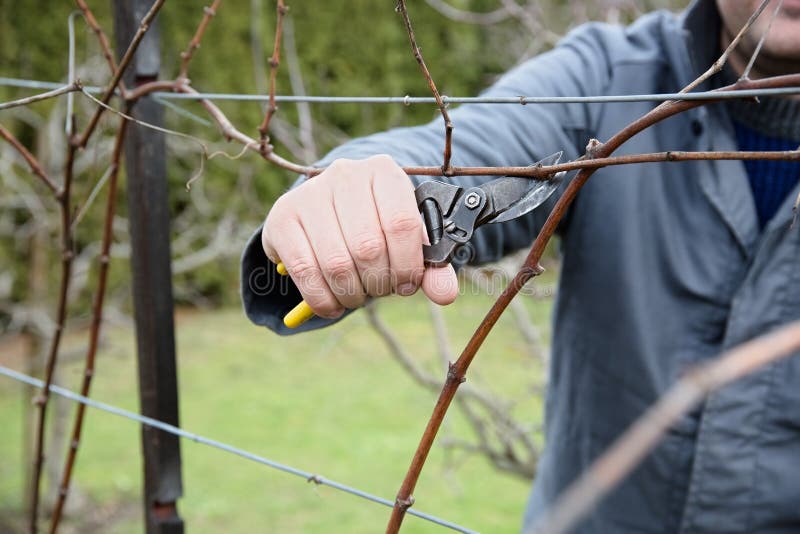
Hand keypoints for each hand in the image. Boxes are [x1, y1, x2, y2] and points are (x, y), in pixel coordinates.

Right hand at [261, 155, 458, 318]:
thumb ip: (431, 266)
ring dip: (351, 295)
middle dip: (378, 283)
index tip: (407, 285)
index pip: (402, 224)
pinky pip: (304, 271)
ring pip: (336, 263)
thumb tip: (446, 295)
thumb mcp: (408, 239)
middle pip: (368, 247)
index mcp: (384, 172)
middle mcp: (346, 175)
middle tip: (380, 291)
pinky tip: (333, 304)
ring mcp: (310, 194)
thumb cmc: (375, 226)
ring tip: (357, 297)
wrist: (328, 210)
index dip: (408, 266)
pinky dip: (322, 299)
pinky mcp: (282, 217)